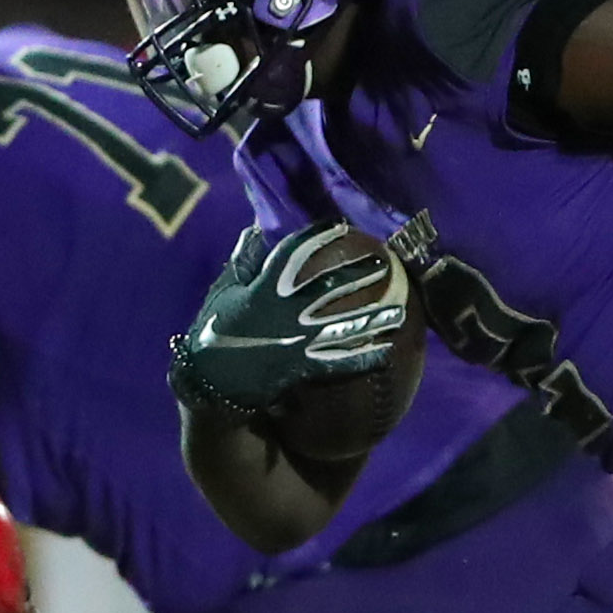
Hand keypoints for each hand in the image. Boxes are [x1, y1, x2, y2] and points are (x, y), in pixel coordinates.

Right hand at [169, 222, 402, 414]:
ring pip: (342, 327)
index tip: (341, 226)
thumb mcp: (223, 293)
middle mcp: (285, 313)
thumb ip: (242, 263)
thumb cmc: (214, 335)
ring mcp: (296, 343)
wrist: (212, 386)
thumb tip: (255, 231)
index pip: (296, 255)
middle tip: (385, 261)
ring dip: (372, 318)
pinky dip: (361, 360)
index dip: (319, 238)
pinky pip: (337, 365)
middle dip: (359, 273)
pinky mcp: (301, 370)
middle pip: (330, 289)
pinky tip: (384, 353)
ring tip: (400, 310)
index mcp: (264, 291)